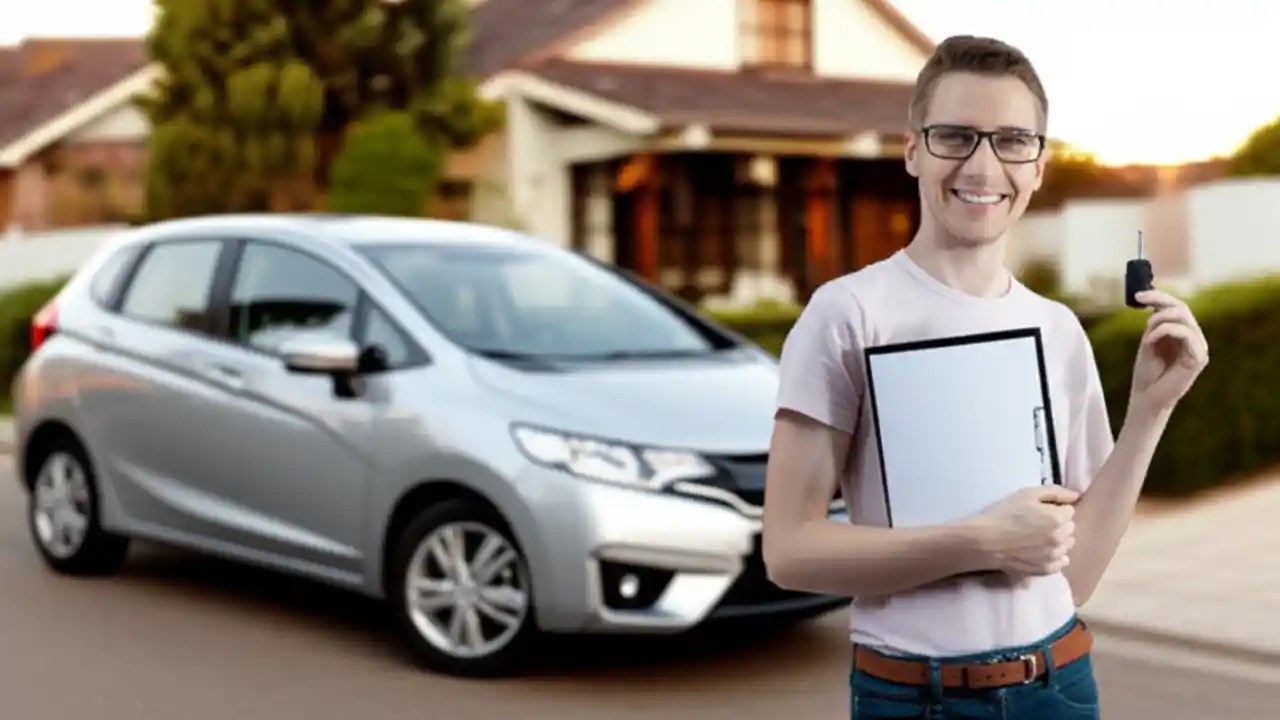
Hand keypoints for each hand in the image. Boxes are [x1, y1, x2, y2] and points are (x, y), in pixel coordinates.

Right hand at [967, 486, 1078, 575]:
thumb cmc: (1003, 514)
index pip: (1069, 511)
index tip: (1039, 511)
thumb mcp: (1027, 494)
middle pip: (1070, 528)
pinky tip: (1040, 551)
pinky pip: (1061, 562)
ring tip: (1037, 538)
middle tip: (1037, 523)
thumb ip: (1055, 492)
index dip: (1054, 509)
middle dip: (1059, 524)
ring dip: (1058, 540)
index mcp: (1057, 518)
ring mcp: (1054, 556)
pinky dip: (1055, 556)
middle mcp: (1060, 538)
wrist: (984, 541)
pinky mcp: (1046, 569)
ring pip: (1067, 545)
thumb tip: (1076, 495)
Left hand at [1129, 289, 1209, 417]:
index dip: (1160, 296)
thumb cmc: (1147, 373)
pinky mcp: (1198, 359)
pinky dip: (1166, 330)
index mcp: (1184, 334)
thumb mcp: (1149, 342)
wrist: (1147, 398)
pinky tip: (1151, 338)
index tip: (1138, 295)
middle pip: (1183, 308)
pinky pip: (1186, 334)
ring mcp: (1199, 349)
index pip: (1178, 307)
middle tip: (1140, 301)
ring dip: (1160, 319)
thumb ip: (1155, 324)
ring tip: (1146, 332)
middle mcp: (1195, 339)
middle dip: (1160, 301)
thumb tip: (1154, 301)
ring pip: (1184, 318)